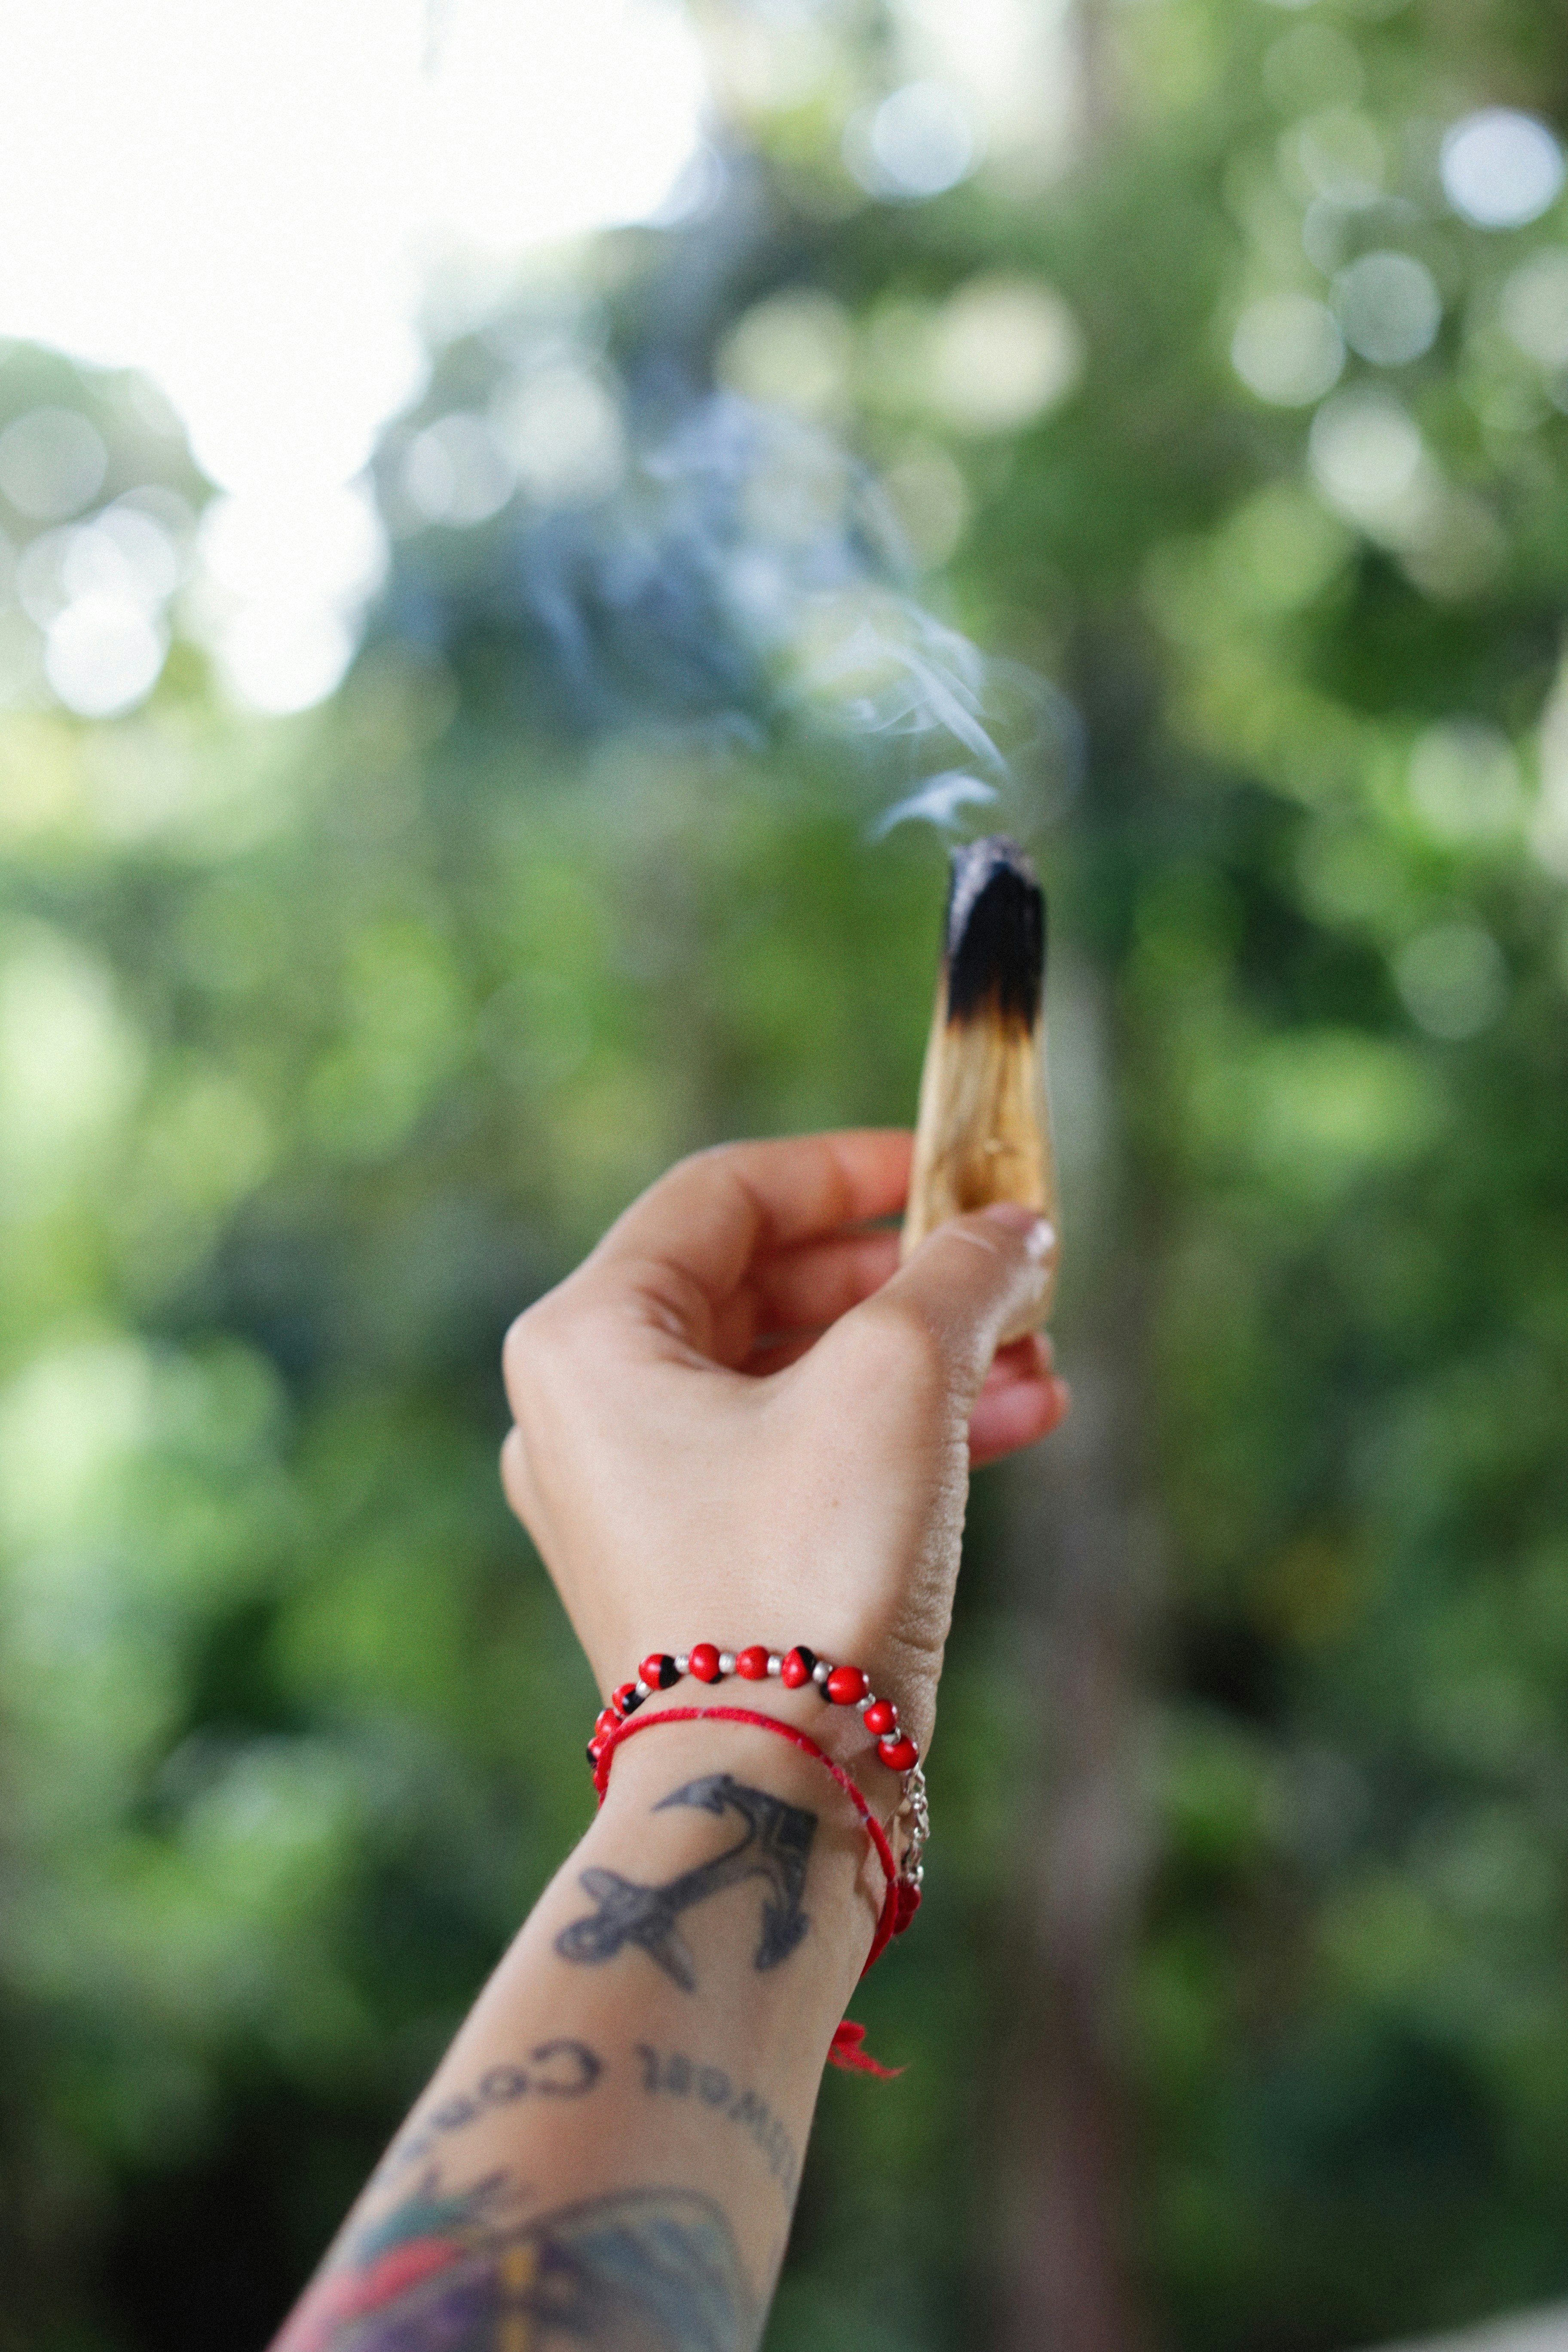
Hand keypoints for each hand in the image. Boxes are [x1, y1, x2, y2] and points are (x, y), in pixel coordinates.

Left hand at [500, 1130, 1066, 1753]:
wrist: (769, 1800)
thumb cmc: (807, 1571)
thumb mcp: (899, 1380)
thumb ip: (959, 1272)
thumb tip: (1014, 1225)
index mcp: (588, 1339)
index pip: (725, 1195)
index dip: (850, 1168)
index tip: (954, 1172)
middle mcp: (585, 1412)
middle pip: (763, 1286)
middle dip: (904, 1277)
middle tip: (1009, 1273)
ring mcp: (632, 1500)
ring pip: (794, 1379)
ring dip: (922, 1358)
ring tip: (1039, 1359)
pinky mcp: (689, 1570)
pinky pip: (795, 1459)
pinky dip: (894, 1433)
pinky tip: (1017, 1424)